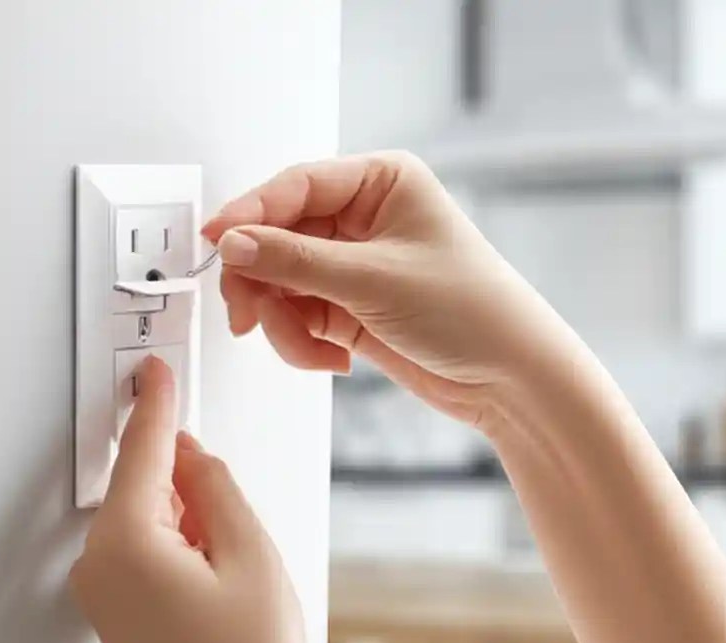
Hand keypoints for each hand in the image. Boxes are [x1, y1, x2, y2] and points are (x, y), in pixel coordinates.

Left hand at [70, 356, 304, 642]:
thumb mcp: (252, 556)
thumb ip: (218, 488)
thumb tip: (193, 455)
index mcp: (125, 544)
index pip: (143, 451)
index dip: (157, 403)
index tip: (151, 368)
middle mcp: (100, 568)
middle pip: (147, 486)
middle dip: (194, 488)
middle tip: (237, 539)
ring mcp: (104, 595)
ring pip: (152, 520)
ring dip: (195, 525)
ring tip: (234, 583)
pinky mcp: (118, 614)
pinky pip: (147, 552)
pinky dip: (184, 549)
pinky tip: (219, 590)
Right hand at [201, 151, 574, 430]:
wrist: (510, 378)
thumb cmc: (472, 310)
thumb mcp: (374, 279)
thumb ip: (295, 260)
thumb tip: (233, 243)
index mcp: (382, 181)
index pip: (296, 185)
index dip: (249, 213)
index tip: (215, 241)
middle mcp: (365, 217)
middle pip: (277, 237)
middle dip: (262, 281)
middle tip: (245, 314)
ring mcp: (354, 264)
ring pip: (281, 282)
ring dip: (283, 321)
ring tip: (310, 350)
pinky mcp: (349, 308)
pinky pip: (297, 316)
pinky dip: (300, 341)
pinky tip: (332, 360)